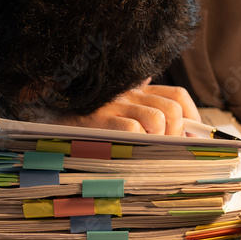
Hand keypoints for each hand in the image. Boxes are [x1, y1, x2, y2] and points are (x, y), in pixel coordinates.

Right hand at [52, 83, 201, 135]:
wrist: (47, 115)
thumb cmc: (87, 122)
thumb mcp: (117, 111)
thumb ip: (143, 113)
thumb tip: (179, 130)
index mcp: (136, 89)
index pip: (178, 95)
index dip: (191, 117)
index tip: (192, 137)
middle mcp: (129, 93)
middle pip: (173, 108)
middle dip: (176, 133)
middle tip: (166, 149)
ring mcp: (115, 105)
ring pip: (159, 118)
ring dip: (159, 138)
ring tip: (147, 150)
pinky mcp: (100, 119)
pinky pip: (134, 129)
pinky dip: (139, 142)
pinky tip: (129, 150)